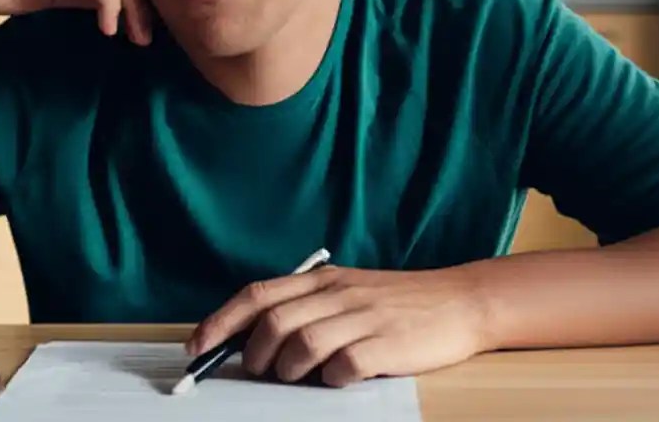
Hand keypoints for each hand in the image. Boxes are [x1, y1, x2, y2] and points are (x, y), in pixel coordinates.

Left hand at [185, 265, 492, 387]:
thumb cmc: (398, 304)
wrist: (462, 302)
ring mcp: (362, 318)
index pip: (256, 295)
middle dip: (254, 355)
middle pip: (273, 322)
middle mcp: (337, 294)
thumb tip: (253, 340)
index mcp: (322, 280)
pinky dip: (331, 379)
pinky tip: (339, 379)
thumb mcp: (348, 292)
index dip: (220, 323)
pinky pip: (343, 367)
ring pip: (301, 344)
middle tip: (261, 372)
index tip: (197, 349)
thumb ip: (306, 309)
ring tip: (300, 377)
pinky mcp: (387, 344)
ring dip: (289, 370)